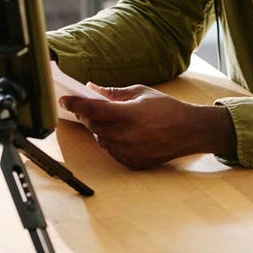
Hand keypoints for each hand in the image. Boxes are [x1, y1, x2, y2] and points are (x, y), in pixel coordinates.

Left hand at [59, 83, 236, 168]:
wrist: (189, 131)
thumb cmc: (167, 108)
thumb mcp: (141, 93)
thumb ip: (114, 93)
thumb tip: (92, 89)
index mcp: (128, 115)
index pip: (93, 109)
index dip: (75, 103)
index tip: (64, 99)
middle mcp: (126, 136)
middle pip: (93, 125)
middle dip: (87, 114)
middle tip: (87, 106)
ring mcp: (129, 152)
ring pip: (100, 139)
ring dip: (99, 128)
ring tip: (113, 118)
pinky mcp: (132, 162)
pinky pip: (111, 150)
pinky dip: (111, 140)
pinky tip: (124, 132)